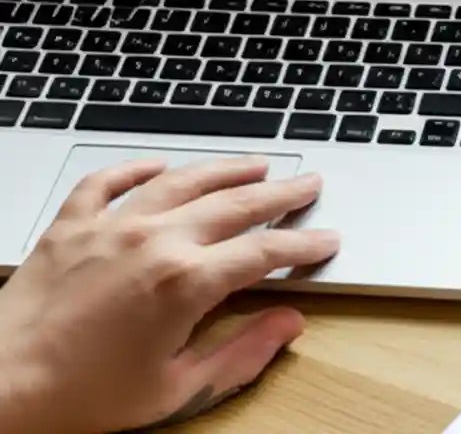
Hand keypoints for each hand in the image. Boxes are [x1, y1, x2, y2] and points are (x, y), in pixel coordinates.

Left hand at [0, 157, 339, 432]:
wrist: (0, 387)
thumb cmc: (81, 396)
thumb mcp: (177, 390)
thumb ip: (242, 353)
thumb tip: (288, 324)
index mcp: (186, 283)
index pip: (265, 252)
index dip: (304, 245)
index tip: (326, 240)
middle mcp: (154, 242)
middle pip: (236, 204)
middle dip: (281, 194)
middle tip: (309, 184)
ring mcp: (110, 227)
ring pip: (182, 181)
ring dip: (226, 170)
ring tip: (257, 164)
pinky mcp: (70, 226)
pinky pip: (108, 182)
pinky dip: (137, 170)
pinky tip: (158, 166)